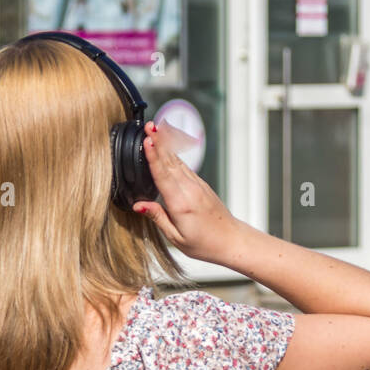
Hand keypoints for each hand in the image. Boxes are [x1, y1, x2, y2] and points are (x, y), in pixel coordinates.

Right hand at [130, 120, 238, 263]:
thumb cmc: (204, 243)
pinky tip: (167, 146)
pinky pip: (183, 166)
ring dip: (165, 144)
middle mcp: (189, 190)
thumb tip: (139, 205)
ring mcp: (197, 185)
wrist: (230, 240)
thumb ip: (157, 217)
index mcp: (181, 204)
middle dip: (159, 142)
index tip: (147, 141)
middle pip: (170, 162)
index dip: (153, 157)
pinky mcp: (200, 184)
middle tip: (148, 126)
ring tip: (155, 129)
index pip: (163, 175)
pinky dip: (173, 154)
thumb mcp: (176, 237)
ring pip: (177, 161)